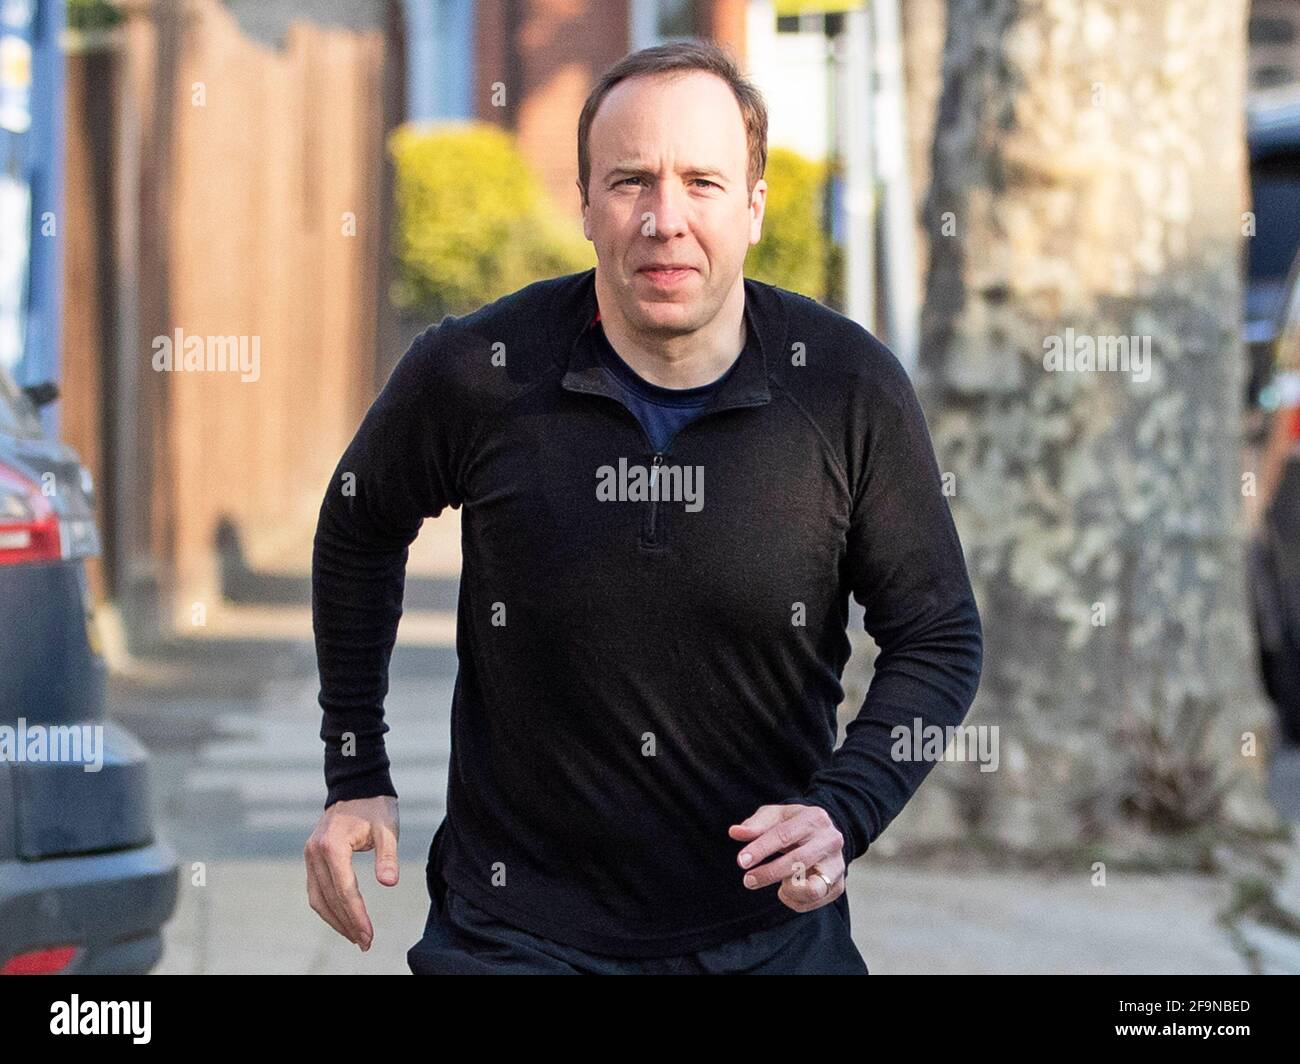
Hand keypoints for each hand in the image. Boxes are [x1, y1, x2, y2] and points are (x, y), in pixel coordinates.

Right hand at [304, 795, 398, 949]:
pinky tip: (343, 919)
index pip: (344, 890)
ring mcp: (310, 855)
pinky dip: (328, 907)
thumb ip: (388, 856)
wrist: (357, 785)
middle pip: (330, 898)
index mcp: (332, 846)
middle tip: (365, 943)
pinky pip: (316, 889)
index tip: (368, 935)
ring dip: (335, 920)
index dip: (357, 916)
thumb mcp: (388, 829)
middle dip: (347, 923)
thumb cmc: (375, 807)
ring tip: (355, 937)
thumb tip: (389, 883)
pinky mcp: (312, 857)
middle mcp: (315, 852)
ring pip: (318, 898)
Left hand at [728, 803, 845, 911]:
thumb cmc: (794, 825)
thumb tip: (735, 832)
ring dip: (788, 890)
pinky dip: (795, 900)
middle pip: (798, 861)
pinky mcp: (838, 886)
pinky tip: (787, 887)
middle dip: (769, 873)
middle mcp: (831, 840)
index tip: (741, 861)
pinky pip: (813, 901)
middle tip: (748, 880)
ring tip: (779, 885)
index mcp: (815, 818)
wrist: (824, 834)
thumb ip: (755, 825)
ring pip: (813, 888)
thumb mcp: (775, 817)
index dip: (761, 849)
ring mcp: (837, 865)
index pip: (784, 835)